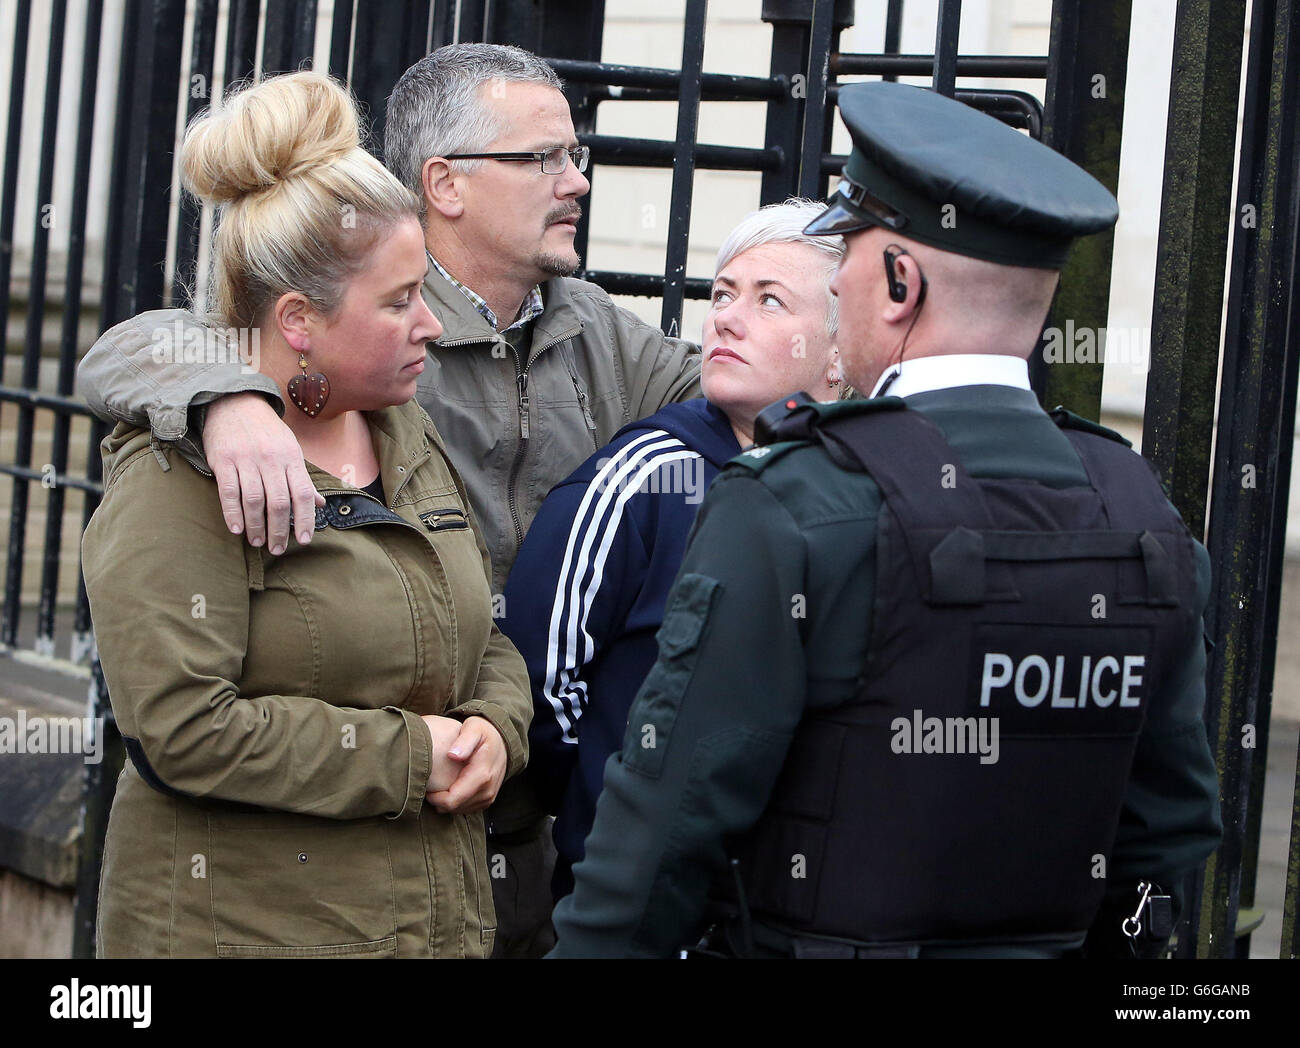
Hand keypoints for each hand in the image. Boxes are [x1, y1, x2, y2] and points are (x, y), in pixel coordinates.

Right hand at [205, 393, 322, 553]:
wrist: (234, 402)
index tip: (305, 540)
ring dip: (256, 525)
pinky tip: (237, 529)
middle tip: (277, 549)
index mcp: (291, 458)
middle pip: (278, 502)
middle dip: (279, 530)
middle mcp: (271, 459)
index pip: (303, 494)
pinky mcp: (223, 460)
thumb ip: (302, 479)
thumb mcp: (291, 449)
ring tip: (257, 542)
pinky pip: (228, 491)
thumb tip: (318, 505)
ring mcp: (246, 459)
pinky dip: (233, 513)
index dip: (306, 519)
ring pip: (254, 500)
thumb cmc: (267, 432)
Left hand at [425, 716, 507, 814]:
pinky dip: (455, 804)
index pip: (453, 799)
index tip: (426, 787)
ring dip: (445, 804)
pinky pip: (466, 809)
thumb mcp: (474, 729)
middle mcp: (488, 790)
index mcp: (482, 775)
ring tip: (436, 788)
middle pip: (455, 808)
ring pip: (460, 811)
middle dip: (438, 801)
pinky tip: (447, 790)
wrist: (502, 742)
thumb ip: (464, 741)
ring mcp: (489, 797)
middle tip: (428, 787)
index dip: (435, 798)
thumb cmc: (484, 733)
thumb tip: (453, 755)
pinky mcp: (487, 800)